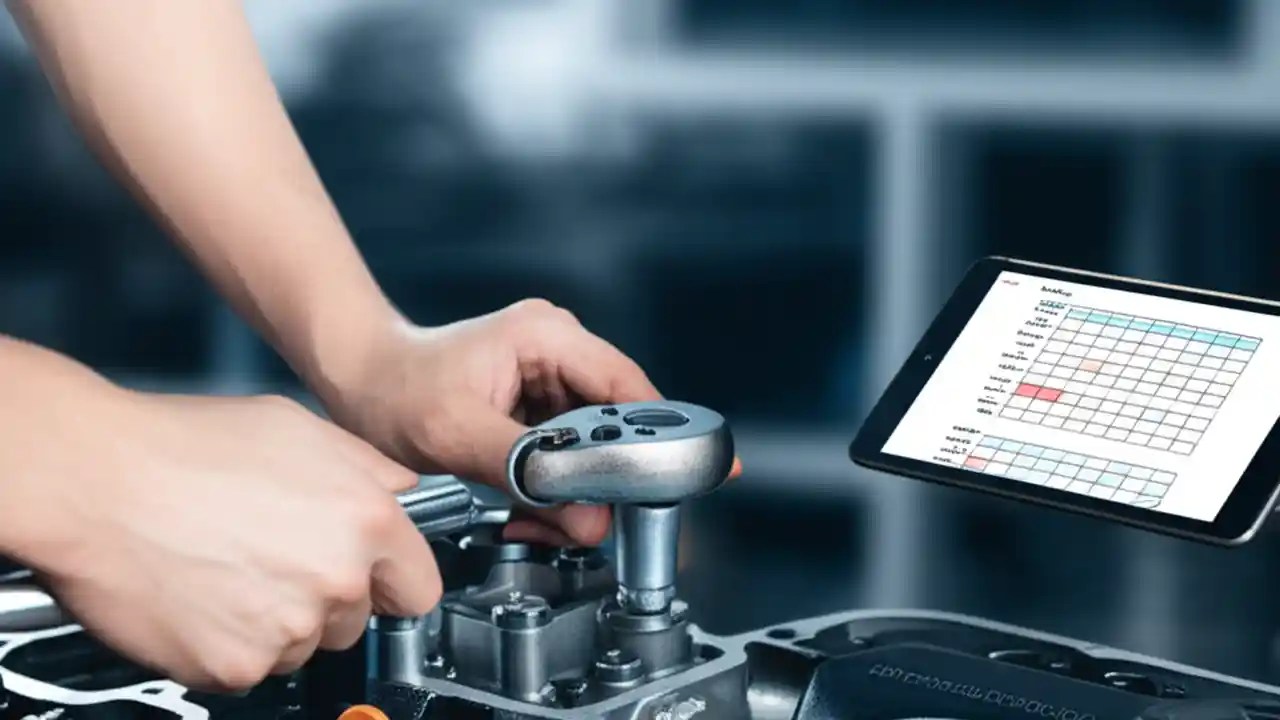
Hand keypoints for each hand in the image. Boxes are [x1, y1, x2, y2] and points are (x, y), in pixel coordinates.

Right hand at [15, 390, 437, 691]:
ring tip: (229, 567)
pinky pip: (252, 668)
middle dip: (327, 595)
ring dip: (279, 621)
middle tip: (272, 556)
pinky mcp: (235, 667)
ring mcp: (288, 630)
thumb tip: (402, 487)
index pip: (419, 586)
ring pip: (306, 646)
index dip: (392, 580)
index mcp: (365, 520)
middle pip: (359, 619)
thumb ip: (366, 466)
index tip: (374, 579)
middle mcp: (337, 578)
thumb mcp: (298, 427)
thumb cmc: (186, 446)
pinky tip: (203, 593)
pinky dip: (230, 643)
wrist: (95, 481)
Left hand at [314, 299, 670, 545]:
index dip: (664, 435)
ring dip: (574, 493)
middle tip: (572, 522)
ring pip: (596, 447)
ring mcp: (551, 376)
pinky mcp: (539, 406)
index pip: (628, 390)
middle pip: (618, 424)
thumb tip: (589, 517)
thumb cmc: (393, 389)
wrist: (359, 379)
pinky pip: (569, 455)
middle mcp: (560, 349)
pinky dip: (555, 489)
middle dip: (603, 482)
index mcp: (548, 335)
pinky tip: (527, 507)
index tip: (690, 475)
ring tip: (534, 518)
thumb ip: (527, 474)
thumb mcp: (456, 434)